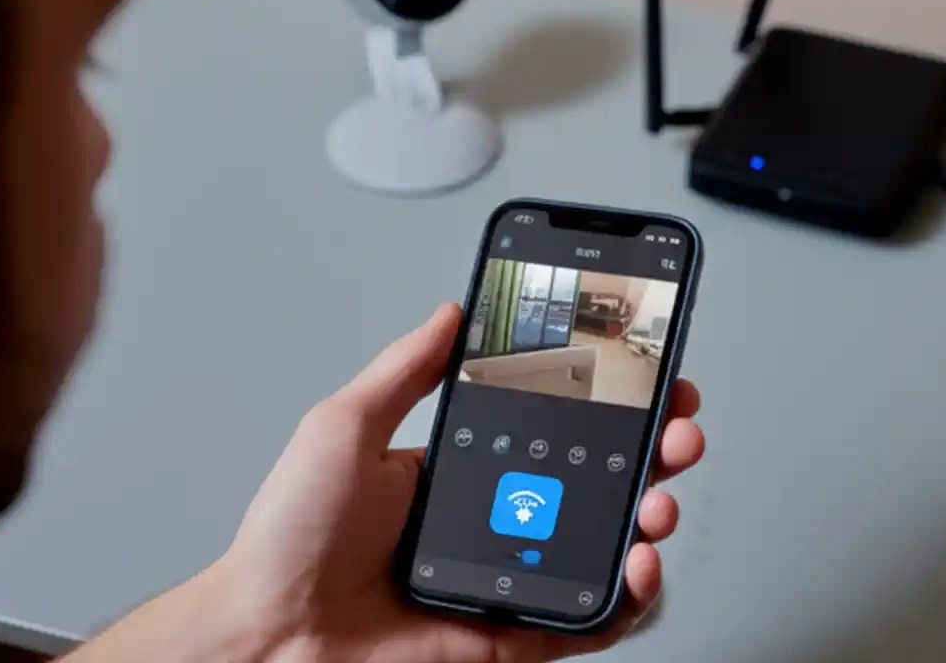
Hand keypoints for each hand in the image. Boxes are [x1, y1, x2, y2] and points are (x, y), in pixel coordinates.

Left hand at [218, 303, 704, 661]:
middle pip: (601, 481)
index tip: (646, 373)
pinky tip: (637, 564)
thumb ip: (404, 370)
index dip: (611, 400)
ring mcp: (511, 575)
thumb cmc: (288, 538)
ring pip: (608, 545)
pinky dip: (630, 598)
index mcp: (464, 468)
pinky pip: (592, 620)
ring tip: (659, 498)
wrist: (270, 632)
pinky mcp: (515, 632)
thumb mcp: (344, 427)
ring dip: (652, 517)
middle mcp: (497, 518)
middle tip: (675, 429)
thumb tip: (449, 313)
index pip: (557, 425)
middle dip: (654, 449)